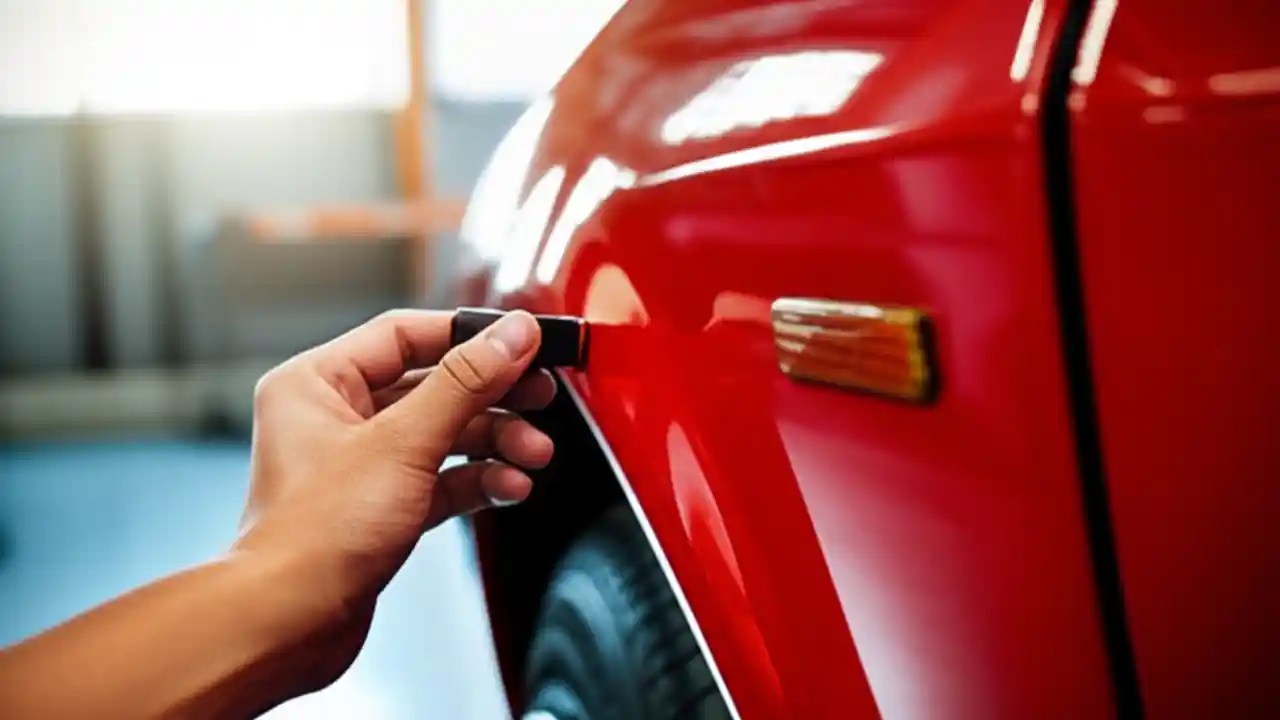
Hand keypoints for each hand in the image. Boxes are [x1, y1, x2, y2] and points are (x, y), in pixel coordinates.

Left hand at [233, 309, 554, 690]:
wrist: (291, 624)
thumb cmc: (314, 536)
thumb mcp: (404, 443)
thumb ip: (465, 383)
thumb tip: (511, 334)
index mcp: (317, 382)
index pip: (405, 334)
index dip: (468, 335)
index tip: (520, 341)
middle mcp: (333, 418)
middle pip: (433, 385)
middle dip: (493, 397)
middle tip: (540, 395)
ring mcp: (359, 465)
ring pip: (443, 434)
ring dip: (494, 442)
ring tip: (533, 452)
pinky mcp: (380, 509)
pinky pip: (440, 479)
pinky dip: (478, 480)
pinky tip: (508, 486)